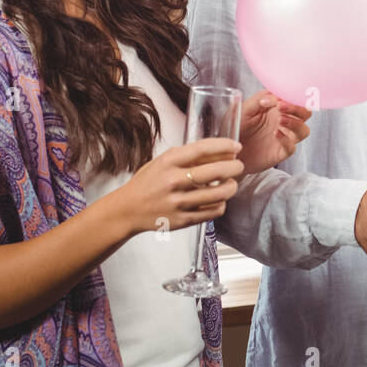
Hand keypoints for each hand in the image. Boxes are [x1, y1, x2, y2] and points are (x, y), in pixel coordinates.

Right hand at [117, 138, 244, 235]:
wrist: (127, 210)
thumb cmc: (148, 183)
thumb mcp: (162, 162)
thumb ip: (187, 156)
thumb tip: (220, 151)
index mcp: (168, 162)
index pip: (202, 149)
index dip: (224, 146)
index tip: (236, 146)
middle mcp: (173, 181)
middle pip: (216, 171)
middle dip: (234, 167)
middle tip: (238, 166)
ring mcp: (178, 202)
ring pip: (219, 194)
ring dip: (232, 187)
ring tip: (232, 184)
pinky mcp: (183, 220)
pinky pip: (213, 212)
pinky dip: (222, 204)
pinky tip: (219, 200)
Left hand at [238, 90, 311, 173]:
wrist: (228, 151)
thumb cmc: (237, 128)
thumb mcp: (244, 108)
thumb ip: (259, 98)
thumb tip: (272, 95)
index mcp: (277, 109)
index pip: (294, 99)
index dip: (289, 96)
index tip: (275, 98)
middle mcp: (284, 122)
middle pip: (305, 113)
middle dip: (297, 107)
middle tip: (281, 106)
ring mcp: (284, 138)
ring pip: (304, 130)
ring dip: (296, 123)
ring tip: (280, 120)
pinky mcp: (280, 153)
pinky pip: (292, 147)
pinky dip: (287, 140)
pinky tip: (276, 134)